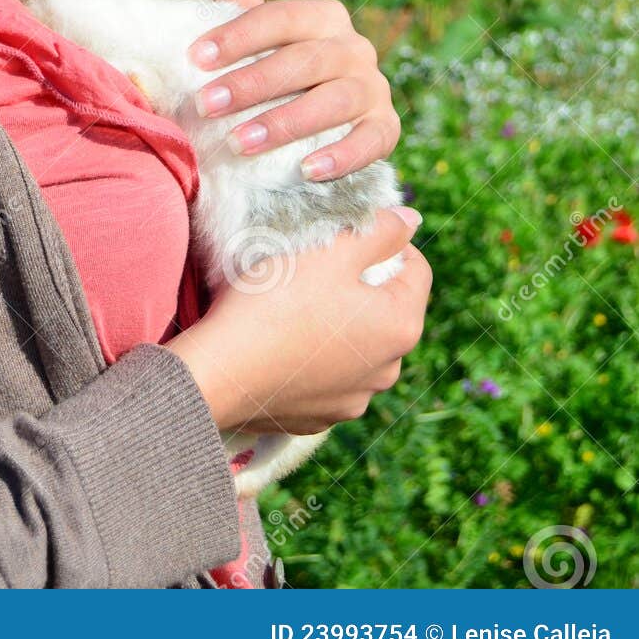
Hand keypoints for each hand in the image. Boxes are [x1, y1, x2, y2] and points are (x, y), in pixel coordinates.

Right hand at [166, 206, 431, 433]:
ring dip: (339, 322)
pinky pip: (329, 376)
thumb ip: (380, 231)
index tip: (351, 234)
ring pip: (359, 344)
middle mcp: (388, 370)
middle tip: (318, 266)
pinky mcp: (321, 417)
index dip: (388, 243)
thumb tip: (411, 220)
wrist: (220, 374)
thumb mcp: (331, 252)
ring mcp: (354, 399)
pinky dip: (315, 356)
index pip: (418, 271)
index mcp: (401, 326)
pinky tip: (283, 341)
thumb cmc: (276, 303)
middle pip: (388, 309)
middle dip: (362, 284)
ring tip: (297, 304)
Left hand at [186, 0, 399, 180]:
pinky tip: (307, 171)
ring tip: (239, 143)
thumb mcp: (269, 41)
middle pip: (304, 60)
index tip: (195, 58)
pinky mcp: (386, 128)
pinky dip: (341, 156)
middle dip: (252, 84)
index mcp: (325, 18)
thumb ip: (245, 8)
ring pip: (334, 101)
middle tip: (206, 106)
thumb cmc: (291, 71)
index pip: (282, 18)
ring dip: (285, 123)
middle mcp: (355, 48)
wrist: (340, 117)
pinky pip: (370, 142)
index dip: (238, 35)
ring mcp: (374, 88)